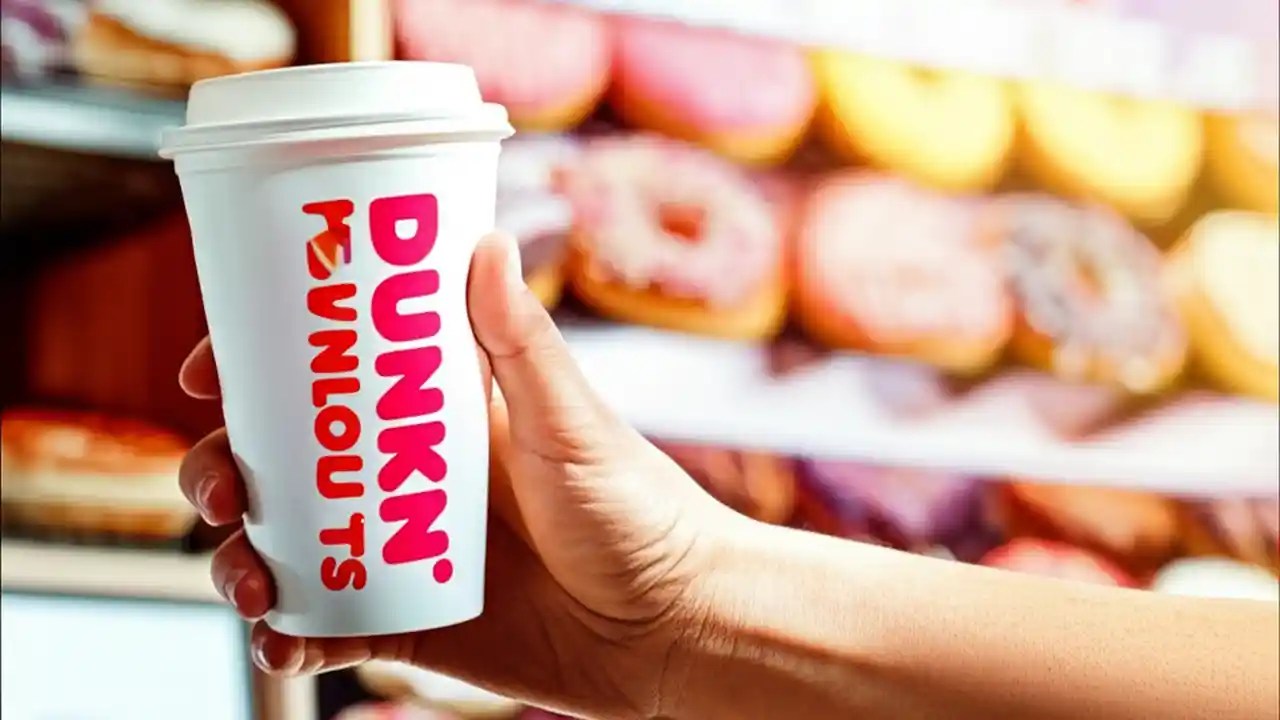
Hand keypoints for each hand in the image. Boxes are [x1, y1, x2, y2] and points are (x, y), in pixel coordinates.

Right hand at [177, 232, 737, 718]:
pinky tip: (280, 637)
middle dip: (226, 470)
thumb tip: (485, 240)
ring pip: (290, 546)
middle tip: (220, 486)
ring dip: (240, 557)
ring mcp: (400, 555)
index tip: (210, 370)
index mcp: (436, 418)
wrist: (675, 625)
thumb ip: (523, 344)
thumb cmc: (639, 510)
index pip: (328, 379)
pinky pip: (326, 625)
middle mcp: (406, 481)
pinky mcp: (408, 623)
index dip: (257, 371)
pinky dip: (288, 634)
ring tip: (245, 575)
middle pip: (282, 464)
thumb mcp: (574, 422)